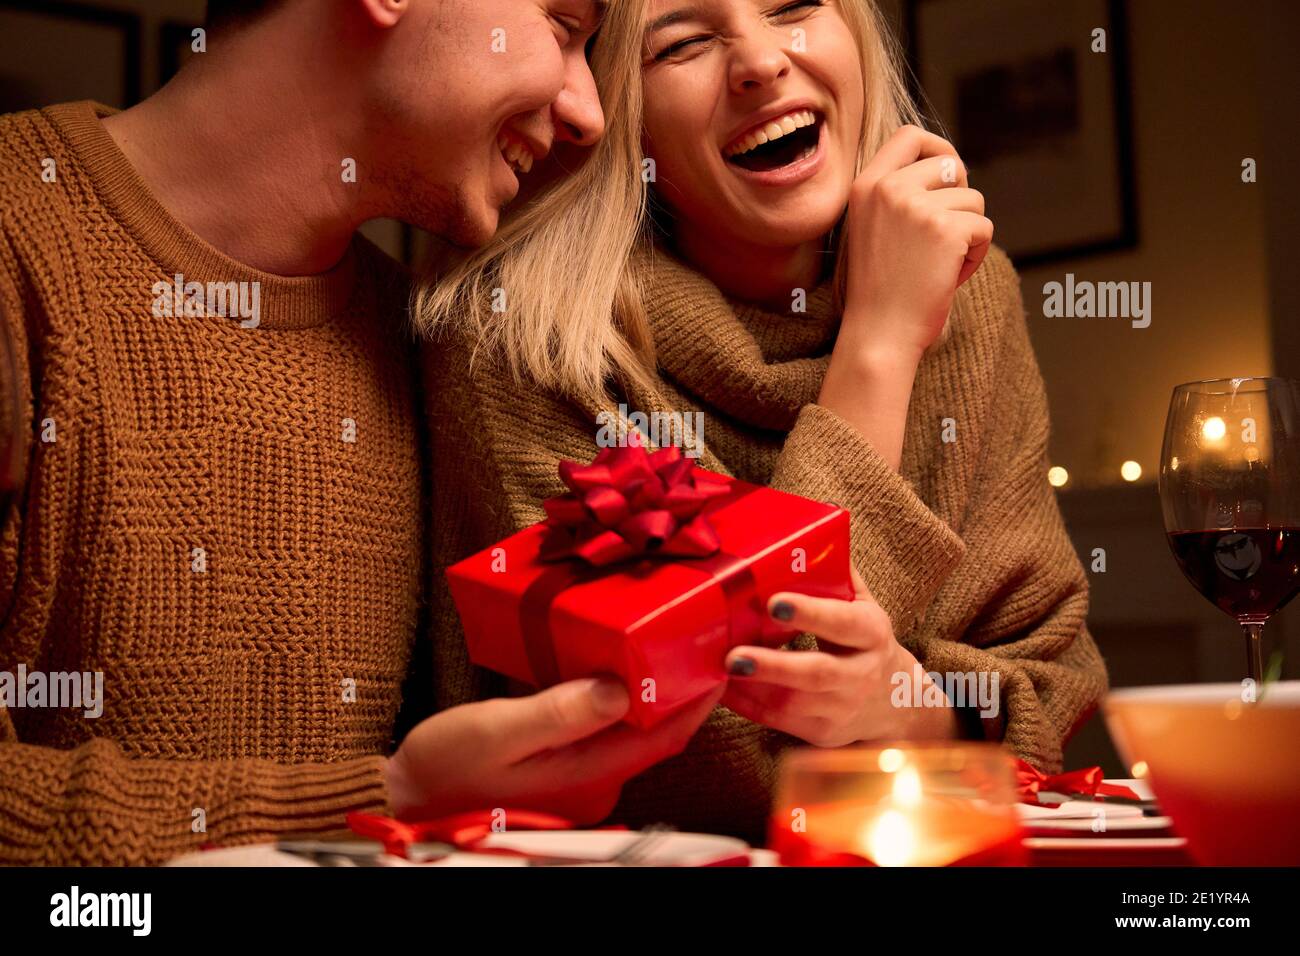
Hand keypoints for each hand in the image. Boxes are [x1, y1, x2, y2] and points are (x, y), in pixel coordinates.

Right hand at [384, 678, 722, 823]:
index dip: (698, 697)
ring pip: (629, 736)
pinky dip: (615, 706)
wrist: (405, 801)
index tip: (719, 656)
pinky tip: (607, 676)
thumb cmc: (446, 768)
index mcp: (589, 775)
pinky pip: (603, 738)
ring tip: (656, 648)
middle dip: (679, 692)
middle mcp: (595, 785)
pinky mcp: (561, 778)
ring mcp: (579, 785)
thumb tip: (623, 687)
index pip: (665, 734)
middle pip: (654, 735)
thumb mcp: (499, 730)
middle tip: (692, 640)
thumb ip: (561, 710)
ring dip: (646, 697)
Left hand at [721, 568, 955, 746]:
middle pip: (817, 674)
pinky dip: (747, 706)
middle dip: (773, 666)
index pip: (843, 622)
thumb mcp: (865, 604)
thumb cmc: (865, 641)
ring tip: (716, 670)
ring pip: (793, 704)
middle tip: (733, 657)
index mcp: (871, 633)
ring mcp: (842, 709)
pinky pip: (778, 721)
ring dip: (750, 688)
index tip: (775, 604)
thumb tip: (808, 529)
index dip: (811, 613)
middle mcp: (860, 674)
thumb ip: (838, 574)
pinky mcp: (821, 732)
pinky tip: (722, 688)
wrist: (897, 702)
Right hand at [839, 125, 992, 360]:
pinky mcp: (945, 228)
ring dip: (968, 233)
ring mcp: (916, 206)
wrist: (878, 334)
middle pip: (951, 166)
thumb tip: (950, 169)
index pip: (909, 136)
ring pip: (973, 200)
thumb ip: (898, 196)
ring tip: (941, 265)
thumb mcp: (873, 230)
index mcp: (865, 186)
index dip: (937, 148)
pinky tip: (950, 277)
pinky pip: (984, 228)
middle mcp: (888, 188)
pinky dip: (977, 255)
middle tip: (949, 233)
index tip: (949, 175)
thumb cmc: (879, 291)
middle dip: (960, 197)